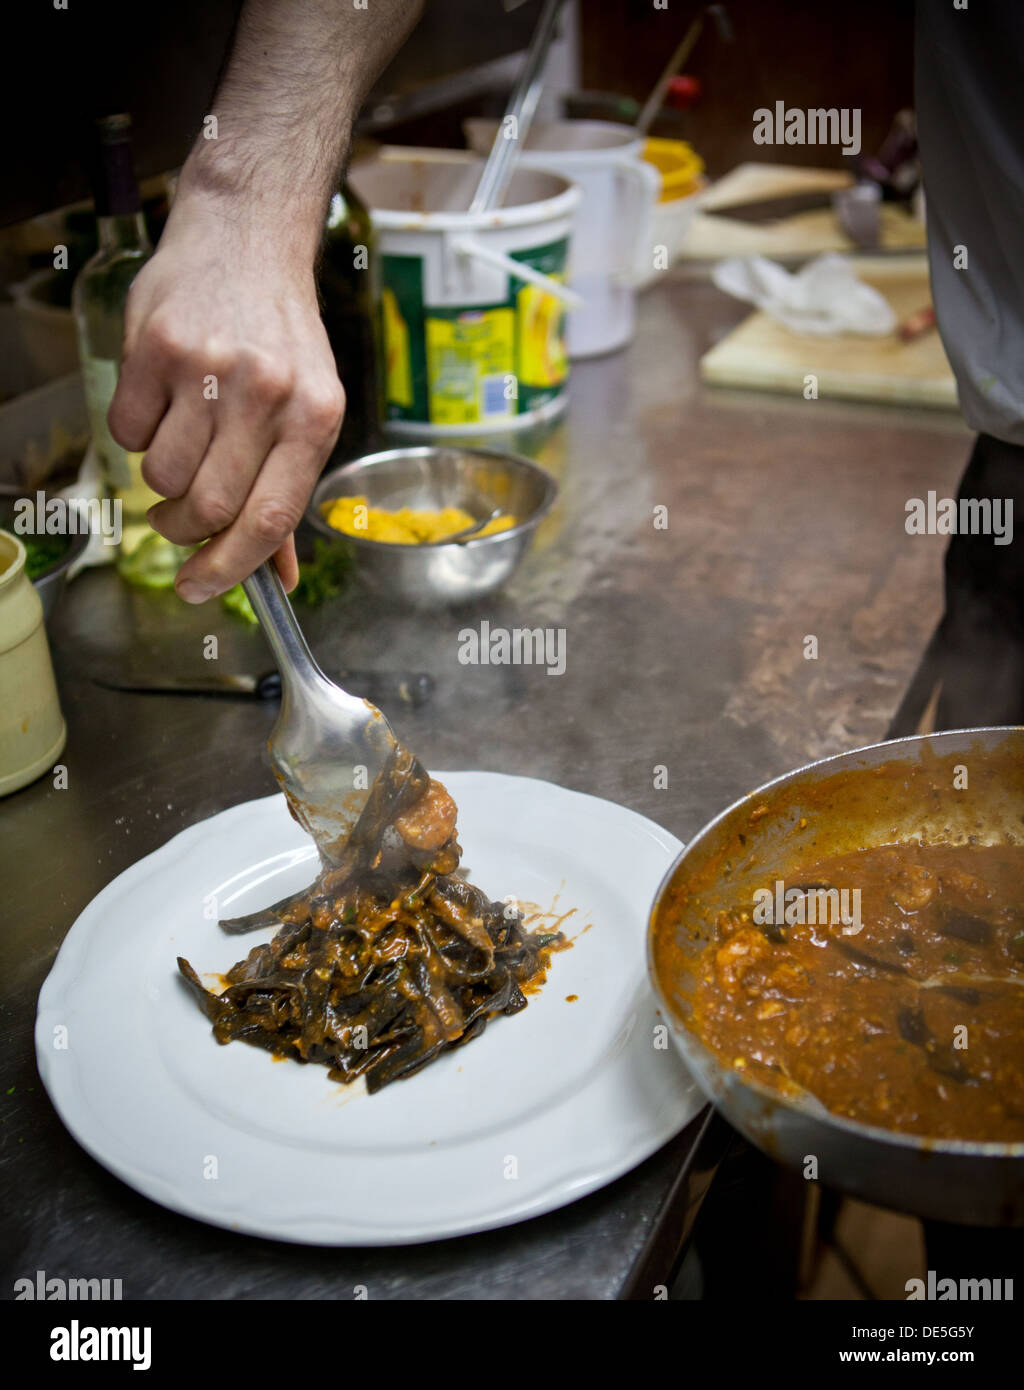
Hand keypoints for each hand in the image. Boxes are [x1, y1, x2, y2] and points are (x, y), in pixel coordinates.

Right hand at [108, 196, 344, 600]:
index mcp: (315, 418)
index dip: (232, 568)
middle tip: (178, 522)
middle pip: (209, 506)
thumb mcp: (307, 412)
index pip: (271, 517)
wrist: (246, 242)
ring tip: (180, 445)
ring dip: (160, 482)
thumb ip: (287, 495)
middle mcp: (267, 393)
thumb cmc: (280, 339)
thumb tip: (279, 577)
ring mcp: (209, 367)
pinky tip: (161, 403)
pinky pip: (128, 430)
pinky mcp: (156, 347)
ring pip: (163, 475)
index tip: (200, 590)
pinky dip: (136, 436)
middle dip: (184, 531)